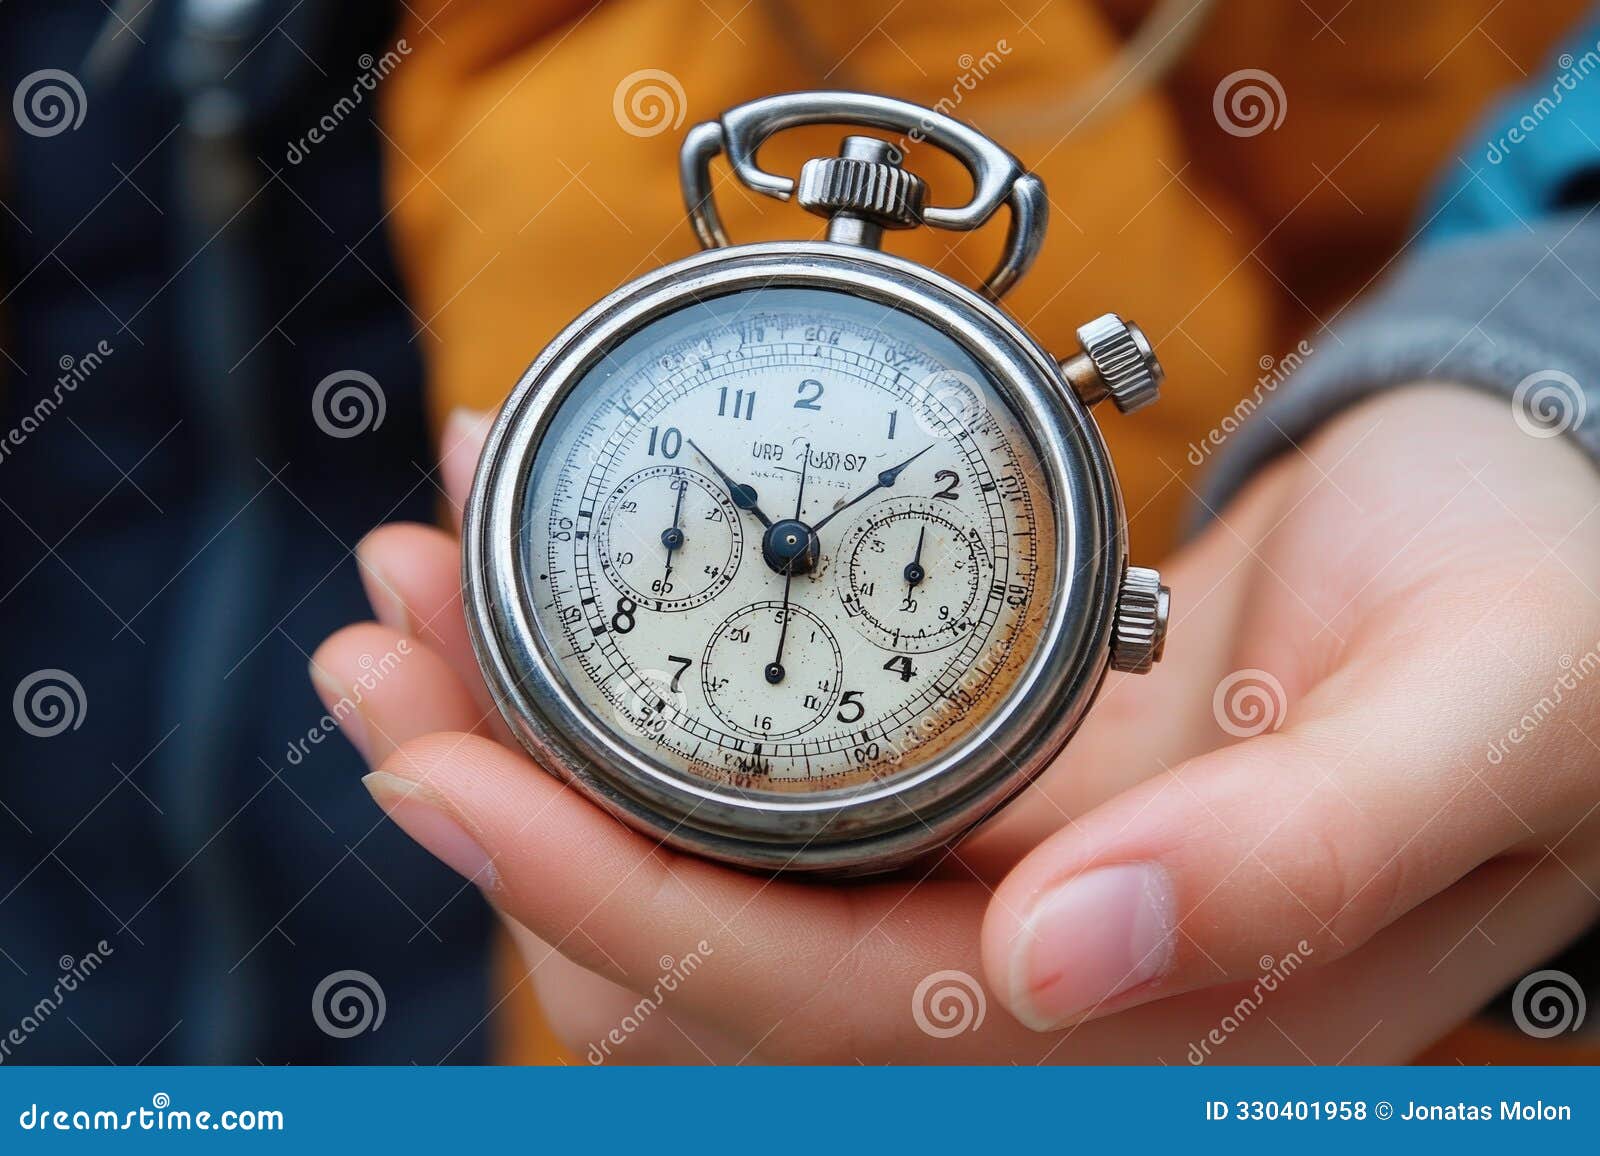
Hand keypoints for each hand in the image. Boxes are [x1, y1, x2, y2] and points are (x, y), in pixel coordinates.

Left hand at [313, 388, 1599, 1062]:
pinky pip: (764, 742)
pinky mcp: (969, 760)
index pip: (814, 1004)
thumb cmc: (1553, 619)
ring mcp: (989, 862)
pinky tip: (555, 564)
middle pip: (709, 928)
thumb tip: (1059, 952)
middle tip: (380, 635)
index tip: (435, 761)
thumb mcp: (1482, 714)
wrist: (1554, 547)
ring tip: (417, 588)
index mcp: (1146, 998)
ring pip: (709, 838)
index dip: (609, 898)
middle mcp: (1035, 961)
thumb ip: (1301, 852)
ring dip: (540, 721)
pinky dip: (639, 658)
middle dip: (515, 795)